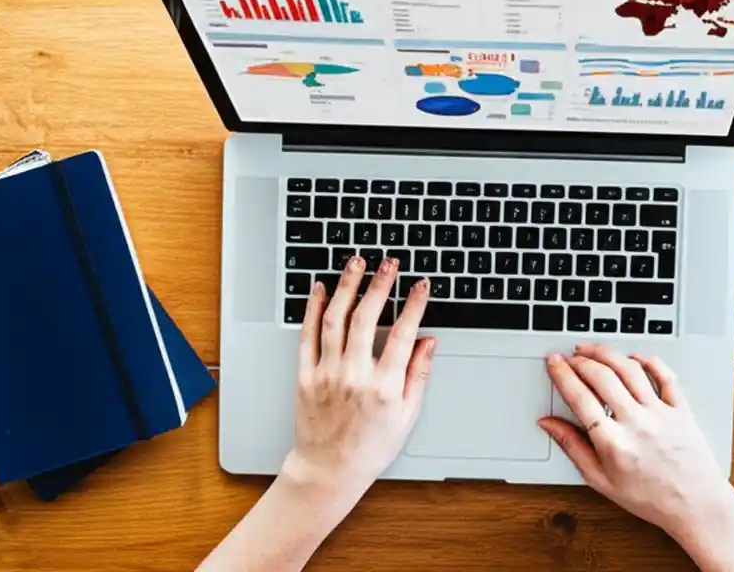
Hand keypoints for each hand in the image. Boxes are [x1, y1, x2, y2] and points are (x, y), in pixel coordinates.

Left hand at [281, 255, 435, 520]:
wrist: (328, 470)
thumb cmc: (369, 447)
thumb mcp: (406, 416)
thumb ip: (418, 375)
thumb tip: (429, 342)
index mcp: (384, 387)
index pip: (402, 333)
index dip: (414, 304)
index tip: (420, 285)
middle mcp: (354, 376)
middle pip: (366, 317)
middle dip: (380, 284)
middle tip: (389, 263)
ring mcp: (326, 374)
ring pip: (335, 319)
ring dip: (347, 286)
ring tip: (356, 264)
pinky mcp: (304, 376)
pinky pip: (307, 335)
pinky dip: (313, 308)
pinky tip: (321, 289)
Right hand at [539, 344, 733, 570]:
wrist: (696, 505)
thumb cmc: (650, 498)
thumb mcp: (601, 481)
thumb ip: (572, 447)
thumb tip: (548, 424)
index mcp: (613, 442)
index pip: (579, 397)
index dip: (562, 375)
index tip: (554, 363)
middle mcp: (636, 422)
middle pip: (602, 376)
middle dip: (580, 360)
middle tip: (568, 355)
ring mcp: (661, 413)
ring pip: (629, 369)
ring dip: (606, 353)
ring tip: (591, 349)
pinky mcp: (681, 409)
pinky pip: (665, 375)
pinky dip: (648, 360)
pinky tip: (634, 357)